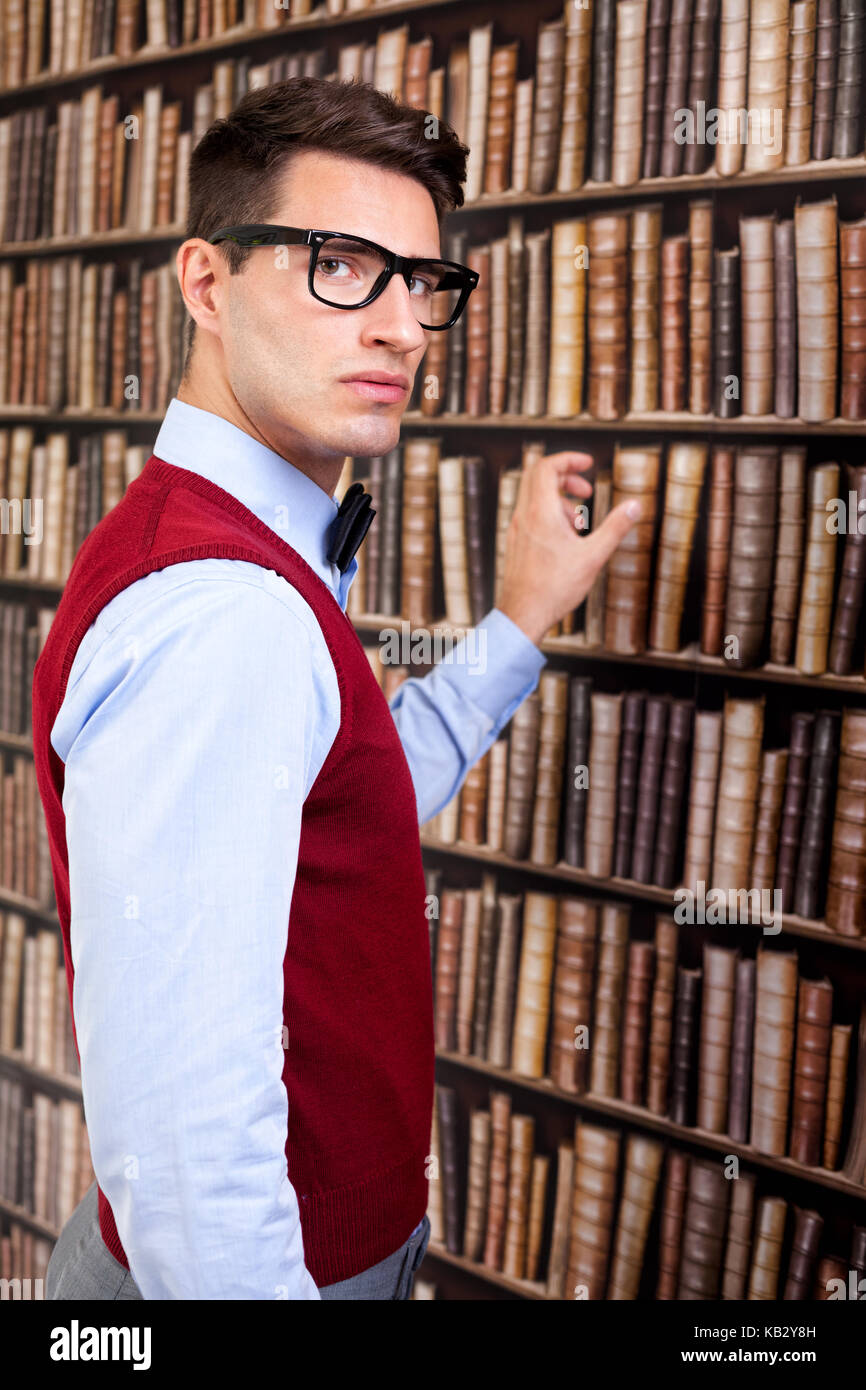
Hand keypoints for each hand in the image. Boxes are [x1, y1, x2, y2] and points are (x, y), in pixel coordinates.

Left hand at [496, 451, 639, 646]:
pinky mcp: (516, 544)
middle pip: (537, 476)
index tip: (588, 463)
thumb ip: (615, 528)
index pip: (546, 466)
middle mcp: (523, 517)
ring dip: (560, 501)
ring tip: (579, 524)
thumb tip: (635, 506)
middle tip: (586, 490)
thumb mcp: (593, 557)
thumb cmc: (553, 589)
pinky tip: (566, 542)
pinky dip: (550, 516)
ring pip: (534, 498)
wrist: (523, 616)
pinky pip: (531, 516)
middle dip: (565, 476)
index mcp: (540, 513)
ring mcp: (516, 530)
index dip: (569, 459)